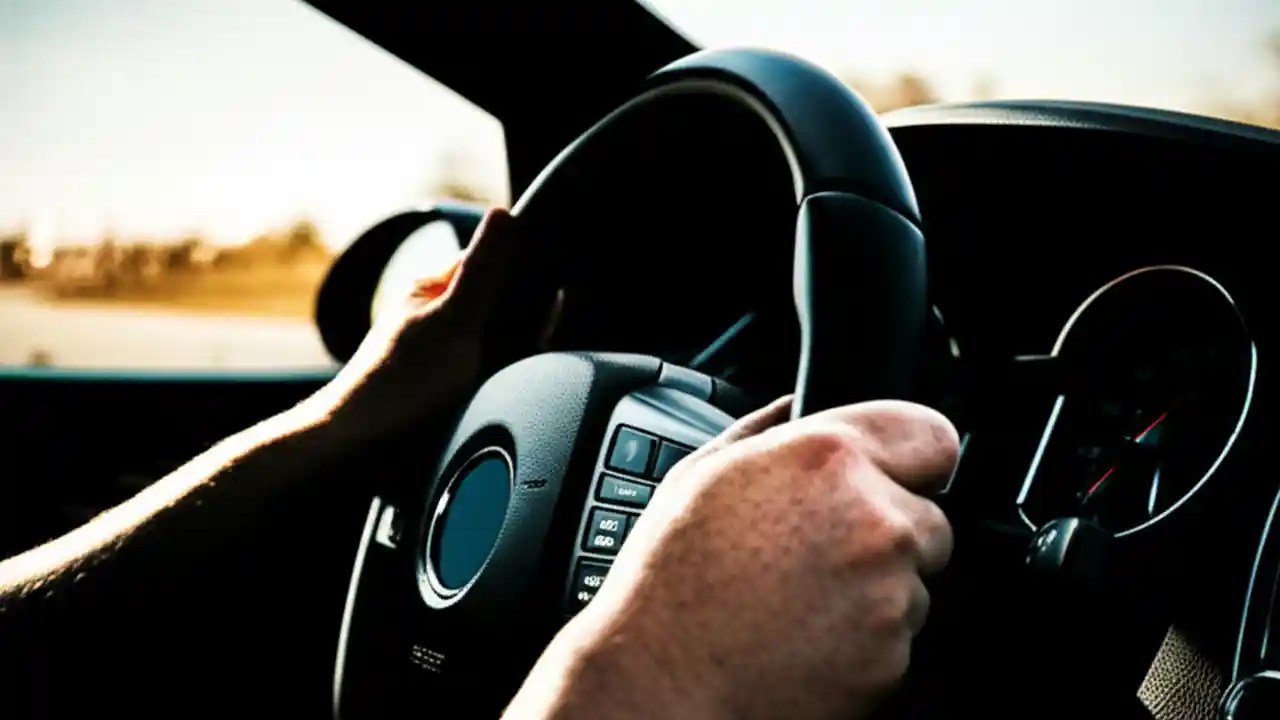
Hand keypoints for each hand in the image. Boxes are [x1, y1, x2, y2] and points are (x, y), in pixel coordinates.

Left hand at [301, 208, 558, 443]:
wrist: (363, 449)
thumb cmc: (400, 383)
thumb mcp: (453, 321)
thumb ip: (482, 271)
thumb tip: (503, 213)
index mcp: (434, 289)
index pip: (495, 263)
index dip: (527, 273)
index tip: (549, 291)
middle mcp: (436, 316)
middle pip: (500, 305)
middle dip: (523, 319)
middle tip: (531, 339)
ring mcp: (440, 353)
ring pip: (496, 342)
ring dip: (512, 354)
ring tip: (508, 372)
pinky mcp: (443, 388)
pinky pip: (486, 374)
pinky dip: (499, 380)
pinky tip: (499, 393)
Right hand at [508, 397, 958, 719]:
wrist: (664, 680)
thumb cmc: (671, 579)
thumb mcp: (702, 475)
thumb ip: (766, 429)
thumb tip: (795, 404)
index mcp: (830, 459)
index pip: (933, 436)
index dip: (911, 460)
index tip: (893, 477)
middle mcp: (874, 522)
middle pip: (929, 519)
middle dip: (889, 534)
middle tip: (818, 552)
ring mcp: (889, 596)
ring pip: (916, 583)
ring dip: (878, 589)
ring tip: (801, 599)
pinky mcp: (893, 659)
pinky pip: (900, 639)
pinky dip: (867, 640)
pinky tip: (807, 636)